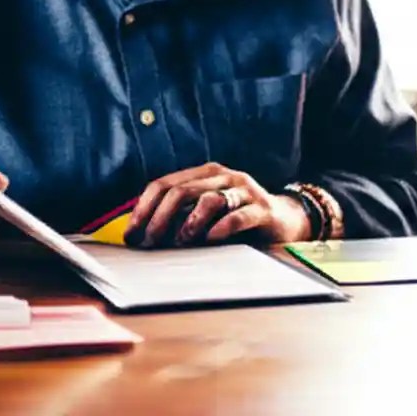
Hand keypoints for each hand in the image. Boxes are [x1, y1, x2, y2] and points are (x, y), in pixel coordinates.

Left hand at [124, 162, 308, 247]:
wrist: (285, 221)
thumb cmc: (237, 219)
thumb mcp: (206, 214)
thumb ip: (179, 217)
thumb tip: (140, 236)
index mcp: (203, 174)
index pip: (163, 184)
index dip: (143, 209)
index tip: (131, 235)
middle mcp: (223, 177)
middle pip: (181, 191)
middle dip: (160, 218)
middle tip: (151, 242)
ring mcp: (244, 191)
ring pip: (209, 200)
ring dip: (189, 223)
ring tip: (181, 242)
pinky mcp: (262, 209)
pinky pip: (238, 216)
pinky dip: (221, 228)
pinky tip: (210, 240)